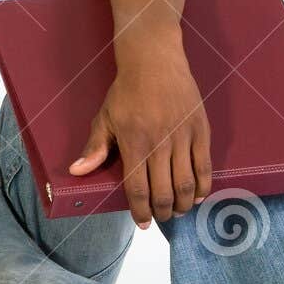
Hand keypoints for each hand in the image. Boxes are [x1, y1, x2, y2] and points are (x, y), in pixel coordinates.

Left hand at [69, 35, 211, 227]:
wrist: (154, 61)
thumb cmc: (126, 91)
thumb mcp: (104, 117)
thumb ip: (95, 147)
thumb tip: (77, 171)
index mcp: (134, 143)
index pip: (137, 189)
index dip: (141, 211)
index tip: (143, 222)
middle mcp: (160, 144)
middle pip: (164, 192)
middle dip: (162, 212)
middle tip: (160, 217)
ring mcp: (183, 137)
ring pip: (186, 183)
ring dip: (183, 204)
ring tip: (178, 210)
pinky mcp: (201, 130)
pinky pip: (205, 166)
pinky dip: (203, 186)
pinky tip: (197, 195)